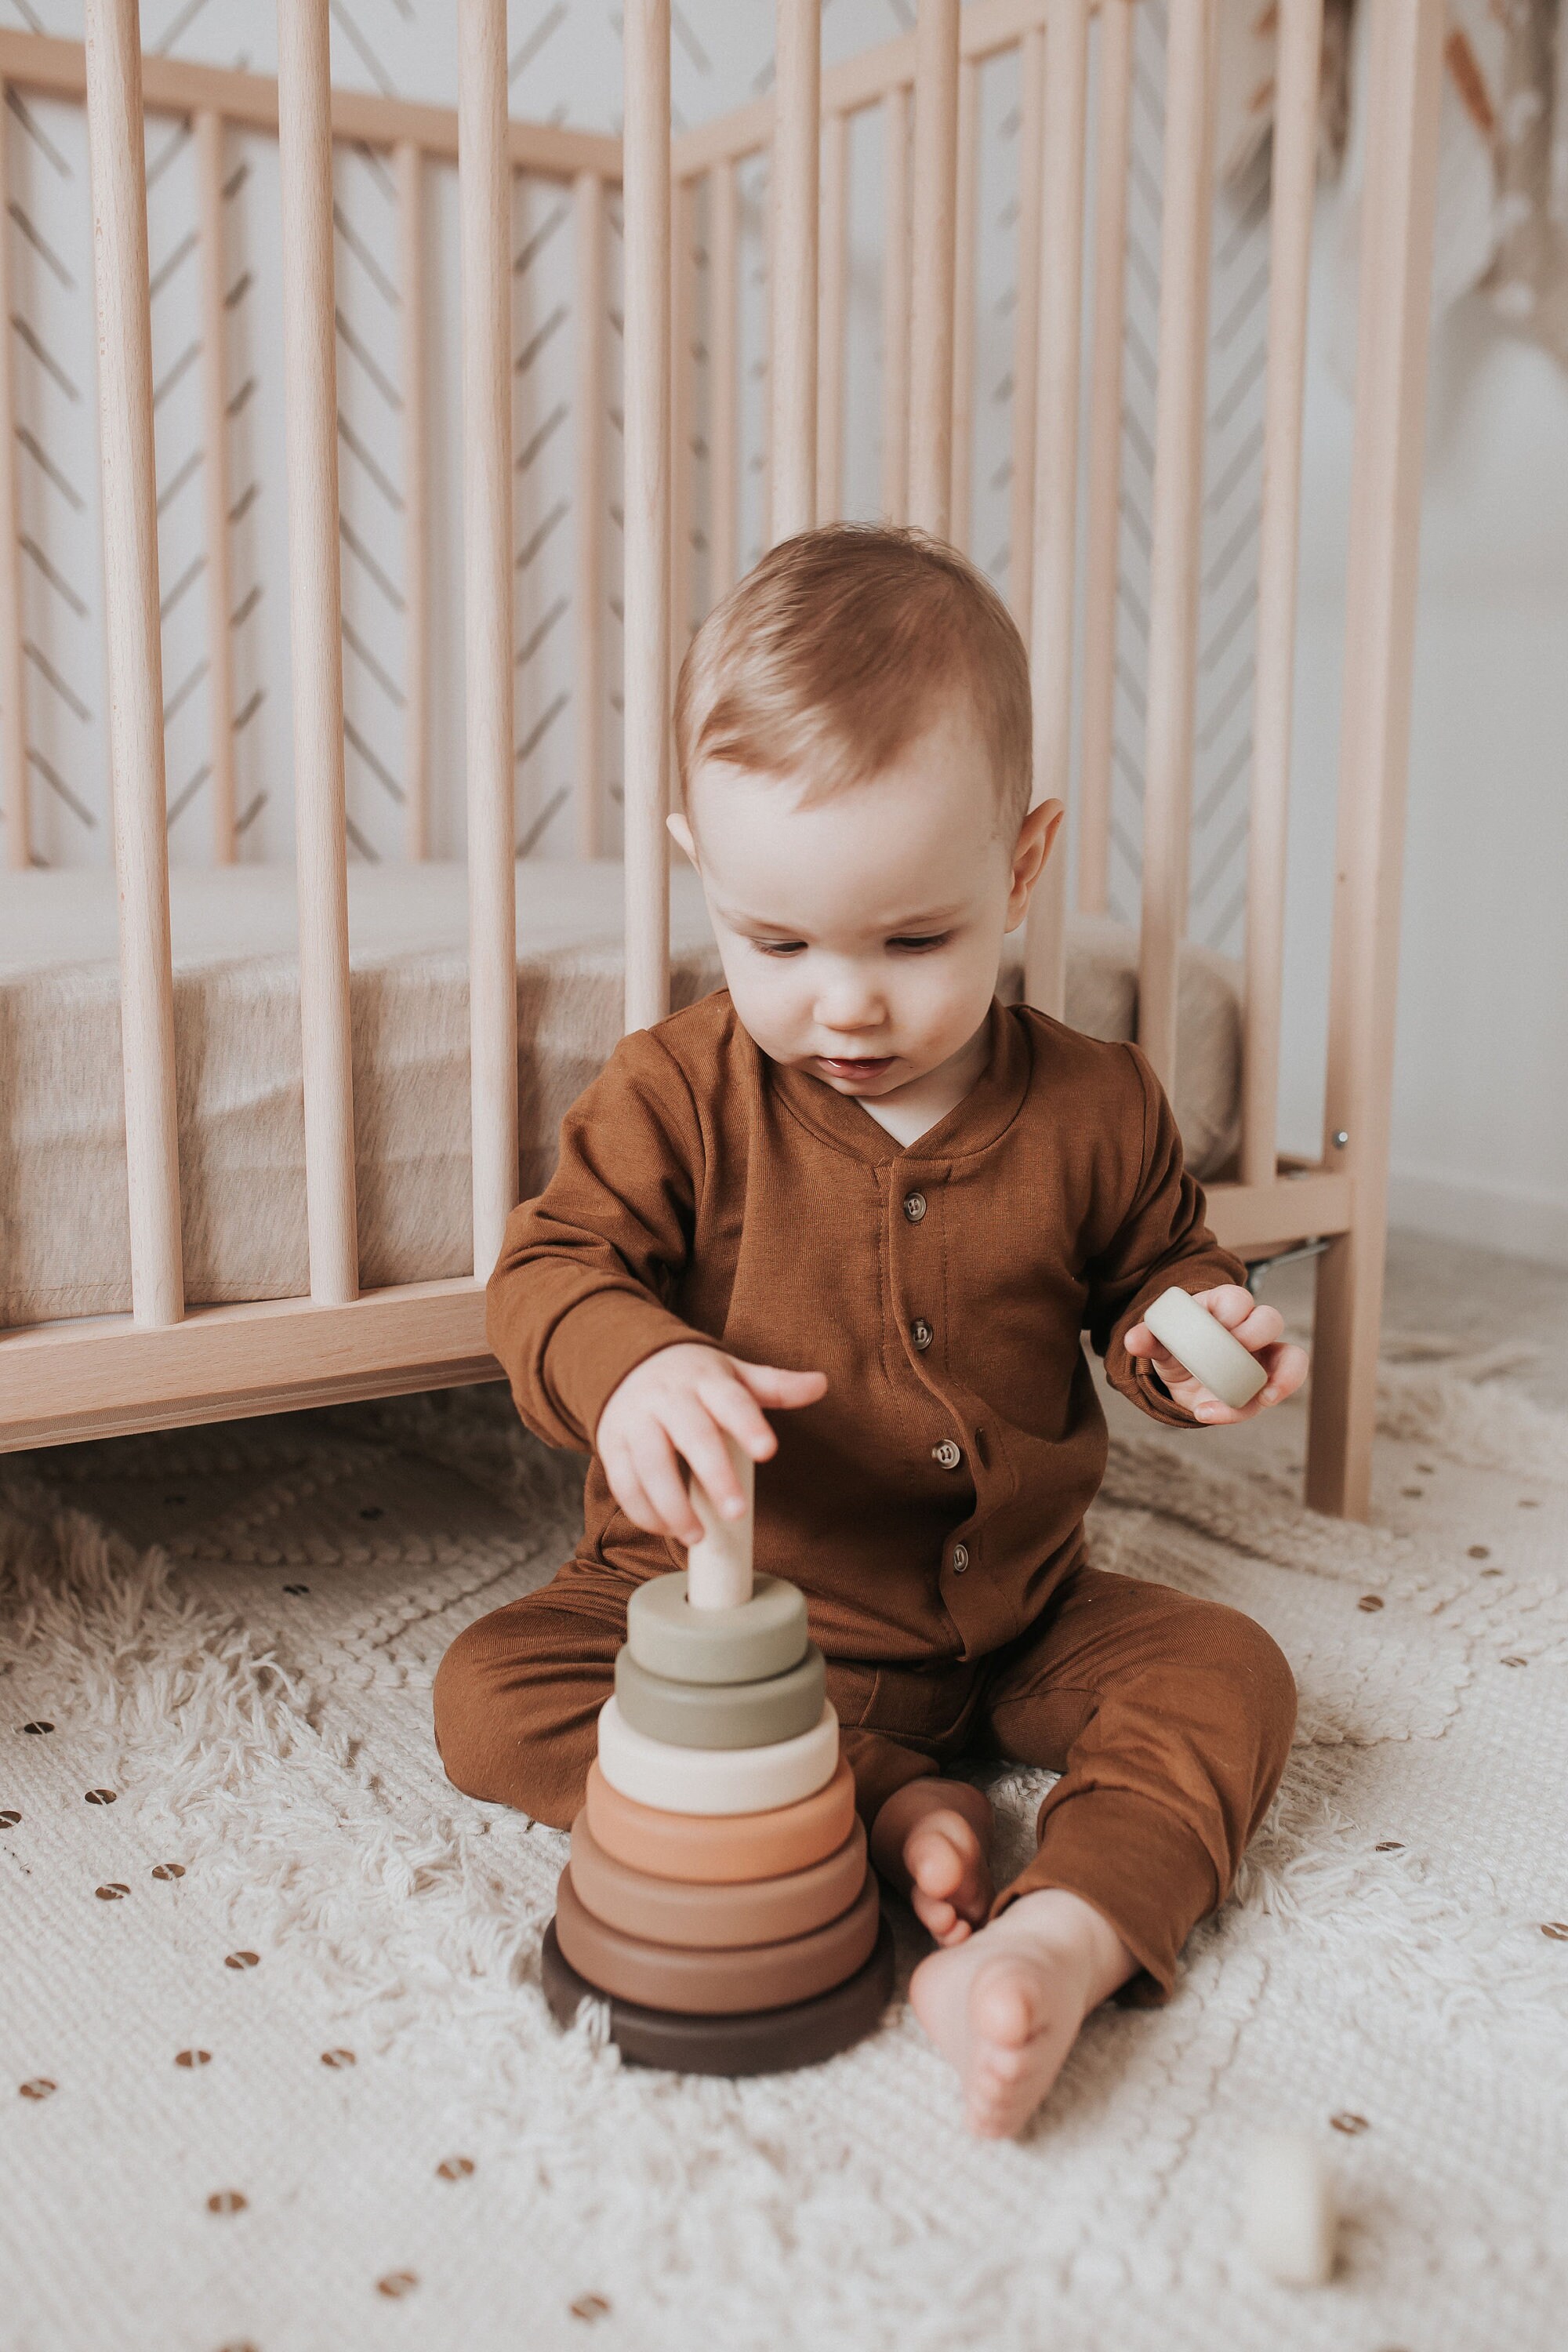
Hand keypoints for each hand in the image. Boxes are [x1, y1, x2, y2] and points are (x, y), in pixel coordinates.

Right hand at [595, 1342, 827, 1544]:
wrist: (623, 1358)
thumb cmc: (691, 1377)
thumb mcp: (732, 1374)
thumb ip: (775, 1386)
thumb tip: (822, 1384)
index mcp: (705, 1380)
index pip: (731, 1400)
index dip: (749, 1425)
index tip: (767, 1451)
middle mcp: (669, 1398)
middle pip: (691, 1436)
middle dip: (714, 1476)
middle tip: (736, 1512)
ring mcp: (636, 1421)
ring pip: (650, 1466)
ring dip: (673, 1505)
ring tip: (696, 1537)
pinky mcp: (612, 1444)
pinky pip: (623, 1482)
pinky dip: (642, 1512)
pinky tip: (666, 1530)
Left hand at [1122, 1283, 1307, 1423]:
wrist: (1186, 1377)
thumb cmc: (1179, 1351)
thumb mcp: (1161, 1346)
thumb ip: (1149, 1339)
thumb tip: (1132, 1340)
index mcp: (1220, 1309)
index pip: (1235, 1297)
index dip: (1232, 1308)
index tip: (1219, 1323)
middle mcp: (1248, 1328)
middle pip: (1269, 1319)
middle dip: (1255, 1335)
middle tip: (1237, 1352)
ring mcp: (1264, 1355)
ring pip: (1292, 1356)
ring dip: (1283, 1375)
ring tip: (1265, 1396)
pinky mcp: (1269, 1380)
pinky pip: (1286, 1383)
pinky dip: (1274, 1396)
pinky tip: (1252, 1407)